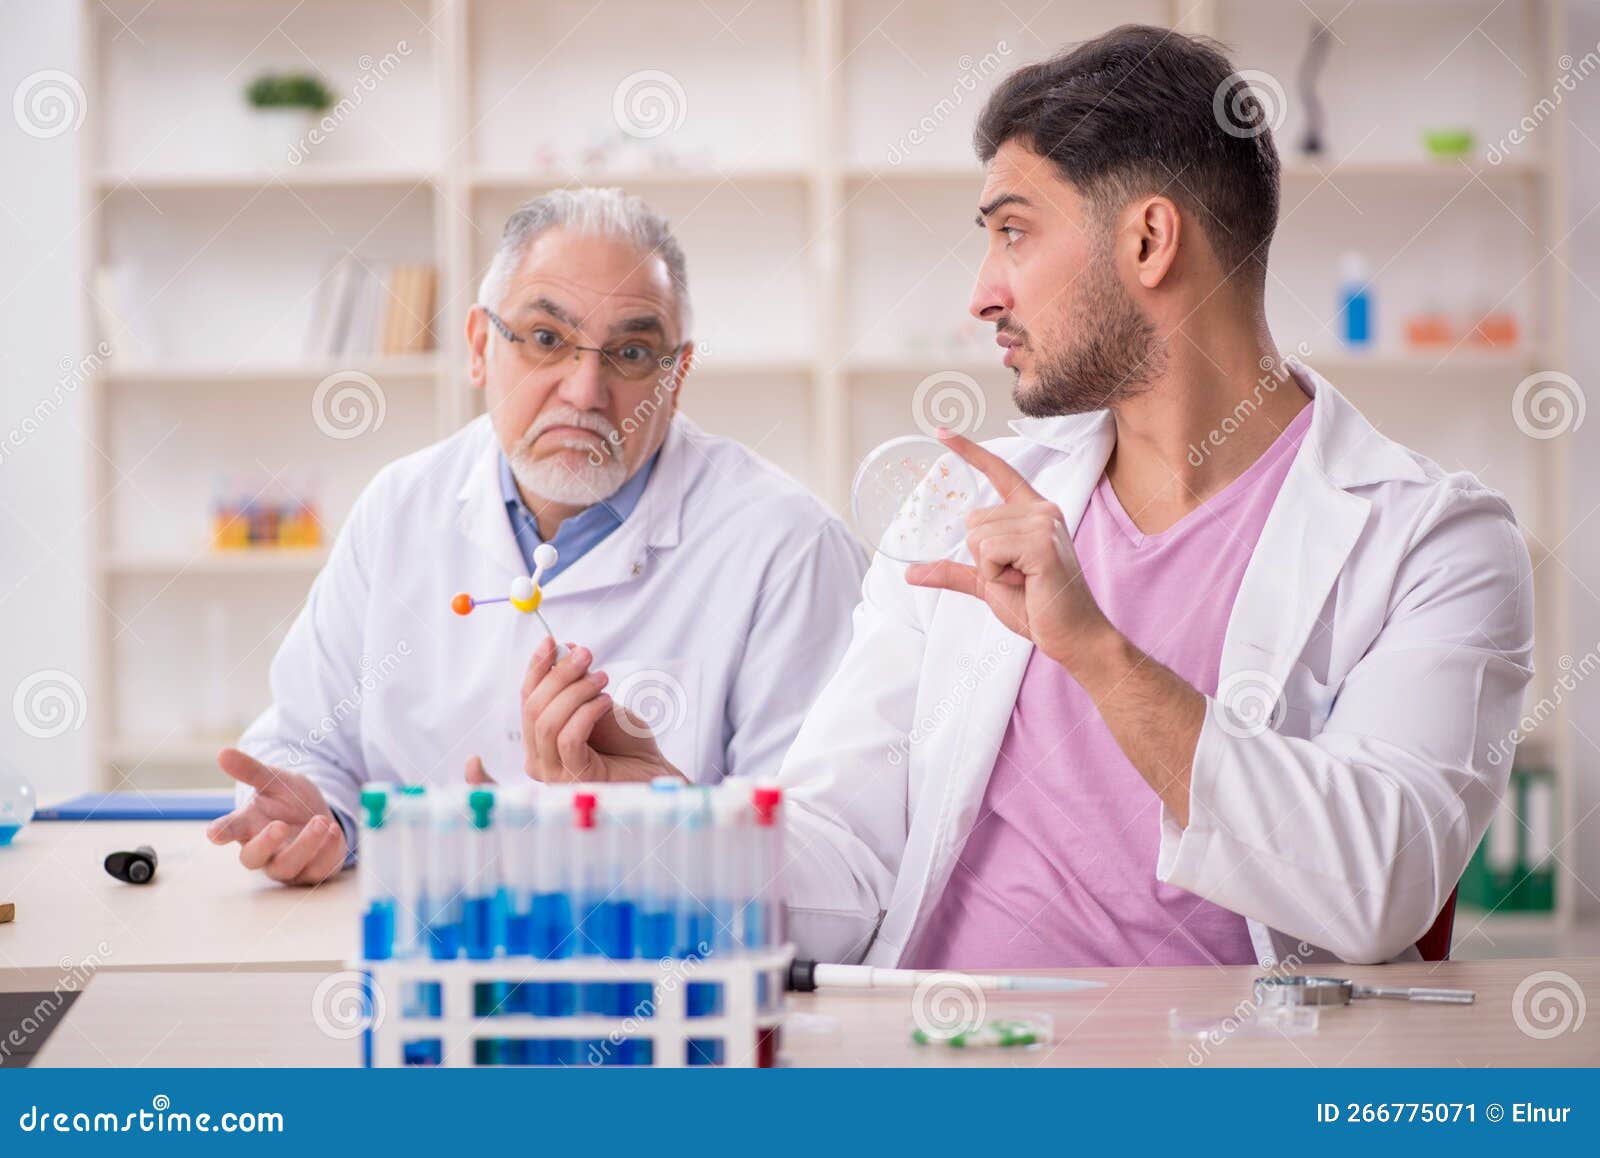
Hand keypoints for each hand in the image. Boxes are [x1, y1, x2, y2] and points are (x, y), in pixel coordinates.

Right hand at [206, 748, 349, 884]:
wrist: (319, 814)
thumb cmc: (288, 800)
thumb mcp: (274, 780)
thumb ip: (251, 770)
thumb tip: (223, 752)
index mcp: (248, 826)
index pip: (228, 831)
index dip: (221, 833)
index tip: (214, 834)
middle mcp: (264, 850)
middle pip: (253, 859)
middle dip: (265, 844)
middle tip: (279, 825)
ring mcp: (287, 864)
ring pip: (287, 867)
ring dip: (305, 845)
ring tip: (320, 821)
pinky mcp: (312, 871)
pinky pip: (318, 870)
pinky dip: (327, 851)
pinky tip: (334, 831)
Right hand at [519, 637, 681, 782]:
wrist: (652, 770)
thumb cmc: (625, 742)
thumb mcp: (596, 705)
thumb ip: (576, 685)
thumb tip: (562, 649)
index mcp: (538, 740)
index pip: (527, 698)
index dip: (536, 667)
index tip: (551, 640)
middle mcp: (539, 759)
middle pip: (533, 708)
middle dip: (559, 674)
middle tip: (585, 654)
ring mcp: (553, 774)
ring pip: (548, 722)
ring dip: (576, 691)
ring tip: (602, 678)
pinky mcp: (574, 779)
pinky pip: (569, 739)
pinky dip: (586, 712)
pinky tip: (606, 701)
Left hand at [904, 429, 1113, 668]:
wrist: (1072, 636)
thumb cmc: (1037, 607)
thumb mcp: (988, 584)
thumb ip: (955, 572)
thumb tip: (911, 573)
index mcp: (1033, 512)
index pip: (999, 472)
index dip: (969, 451)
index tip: (940, 431)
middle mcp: (1041, 509)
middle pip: (973, 520)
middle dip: (982, 557)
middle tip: (1016, 576)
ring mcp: (1043, 524)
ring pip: (977, 537)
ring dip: (990, 568)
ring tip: (1023, 580)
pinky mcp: (1041, 544)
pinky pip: (988, 553)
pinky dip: (996, 575)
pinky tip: (1025, 583)